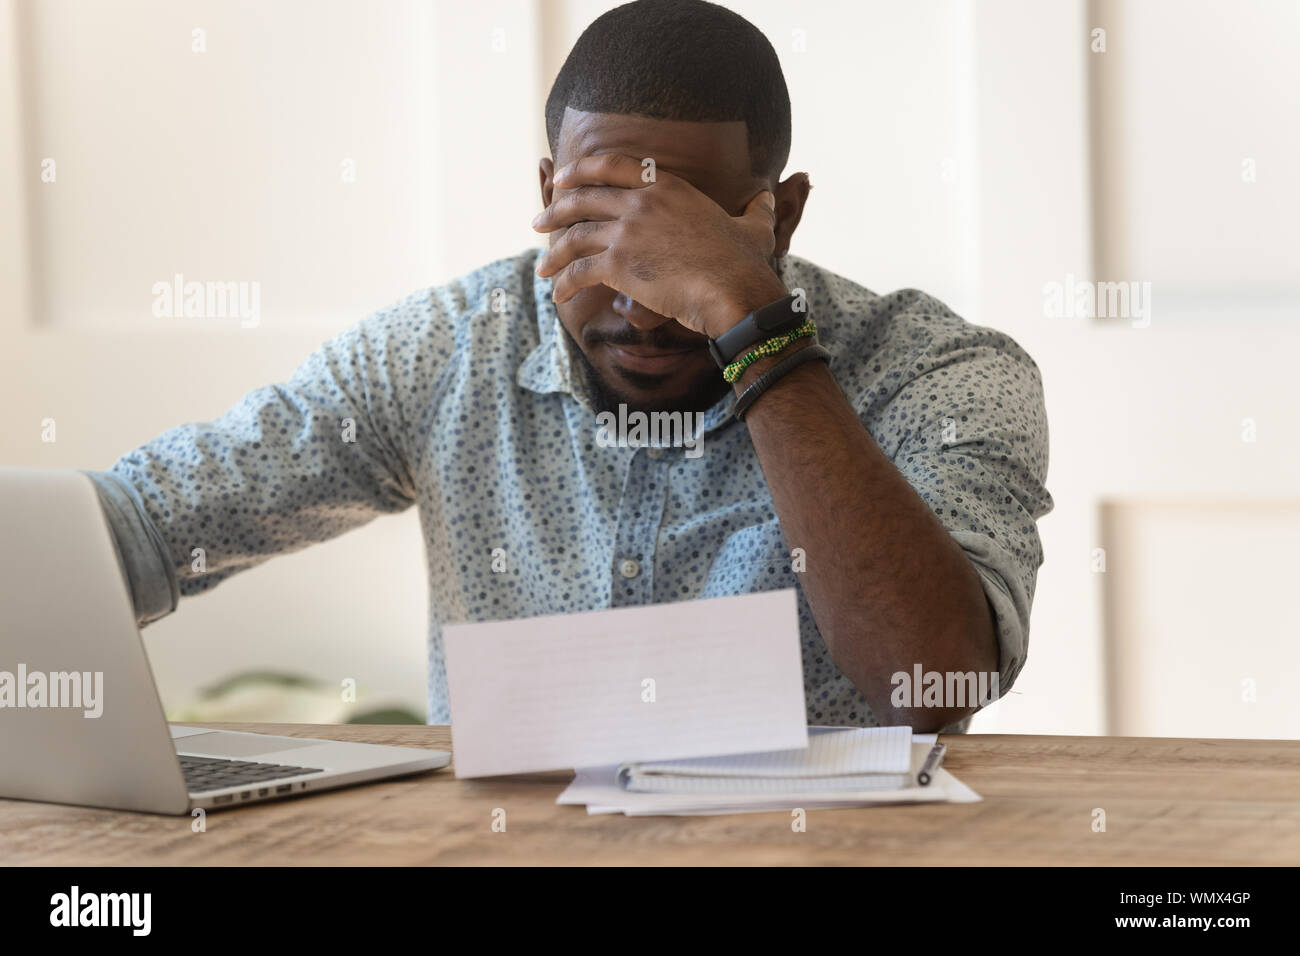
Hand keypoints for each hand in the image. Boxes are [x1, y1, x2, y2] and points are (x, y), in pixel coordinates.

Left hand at [531, 153, 788, 337]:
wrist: (735, 291)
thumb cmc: (746, 264)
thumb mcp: (754, 227)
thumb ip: (756, 210)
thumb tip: (769, 198)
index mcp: (666, 186)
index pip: (611, 166)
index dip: (581, 170)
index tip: (562, 179)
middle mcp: (641, 202)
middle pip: (582, 198)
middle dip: (555, 209)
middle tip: (538, 221)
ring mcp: (627, 231)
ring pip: (574, 235)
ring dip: (552, 250)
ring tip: (541, 266)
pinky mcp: (618, 265)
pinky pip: (578, 270)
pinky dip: (563, 281)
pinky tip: (557, 292)